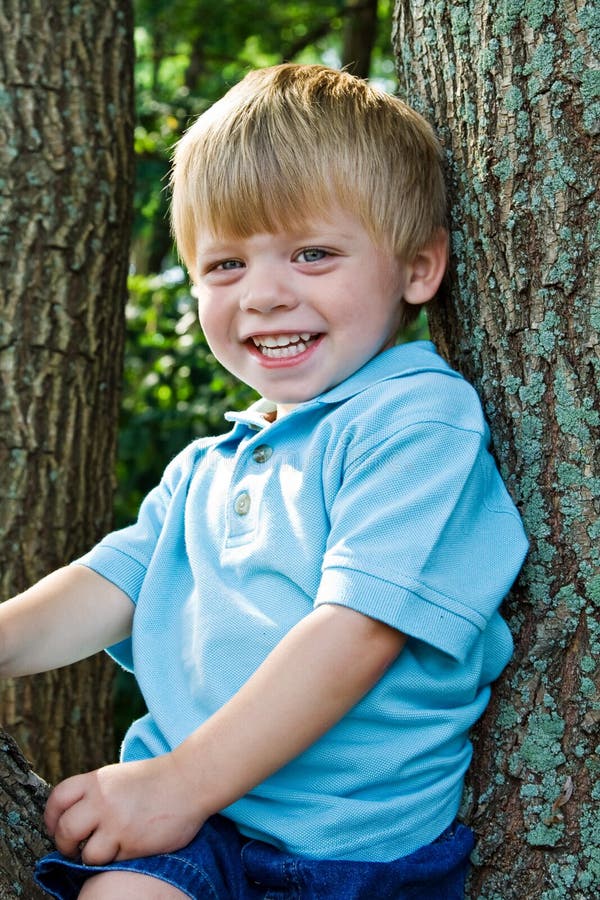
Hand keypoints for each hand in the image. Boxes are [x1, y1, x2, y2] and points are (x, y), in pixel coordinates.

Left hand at [44, 754, 205, 864]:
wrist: (190, 781)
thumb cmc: (156, 780)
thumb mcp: (119, 777)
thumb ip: (96, 793)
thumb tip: (73, 817)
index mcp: (97, 780)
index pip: (58, 799)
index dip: (51, 817)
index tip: (55, 826)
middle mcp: (102, 800)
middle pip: (64, 830)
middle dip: (65, 844)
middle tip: (75, 847)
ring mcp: (116, 822)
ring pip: (85, 853)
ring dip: (92, 855)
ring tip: (106, 848)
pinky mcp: (131, 842)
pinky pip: (110, 861)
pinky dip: (115, 859)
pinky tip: (128, 847)